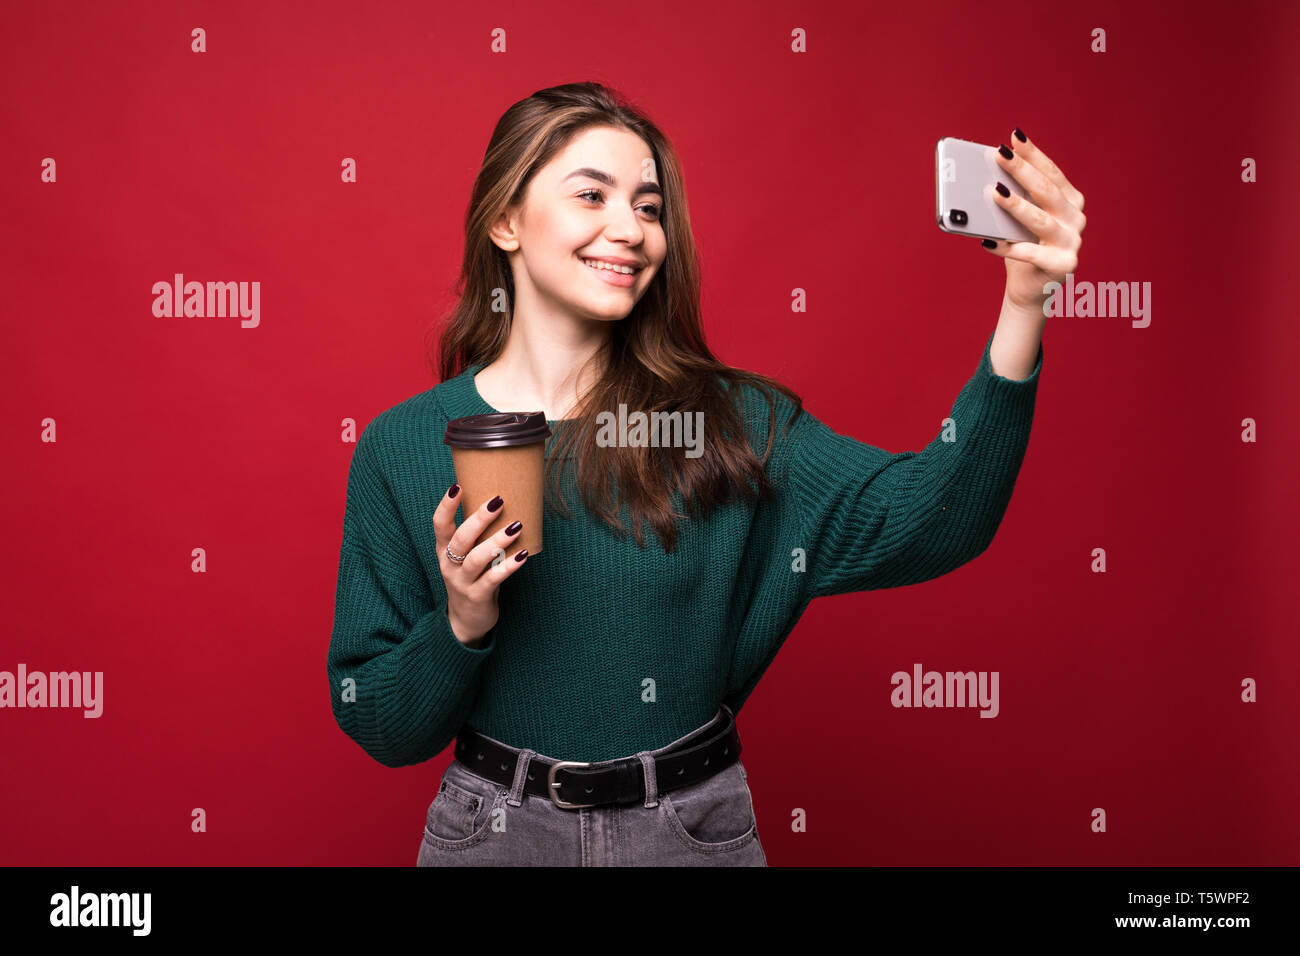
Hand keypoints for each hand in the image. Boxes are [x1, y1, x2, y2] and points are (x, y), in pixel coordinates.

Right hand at [432, 485, 527, 645]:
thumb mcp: (466, 557)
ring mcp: (461, 582)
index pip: (439, 525)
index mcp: (444, 551)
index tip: (457, 486)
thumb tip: (504, 504)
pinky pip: (493, 579)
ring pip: (477, 558)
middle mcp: (448, 565)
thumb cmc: (472, 579)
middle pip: (460, 539)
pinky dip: (509, 566)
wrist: (465, 621)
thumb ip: (477, 537)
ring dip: (497, 541)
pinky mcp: (477, 597)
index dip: (446, 506)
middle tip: (498, 501)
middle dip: (478, 519)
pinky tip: (523, 555)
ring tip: (516, 526)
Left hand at [982, 130, 1086, 315]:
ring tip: (995, 193)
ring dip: (1016, 205)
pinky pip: (1031, 254)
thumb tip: (988, 180)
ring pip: (1040, 220)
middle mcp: (1075, 218)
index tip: (1014, 137)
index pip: (1051, 173)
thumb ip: (1013, 201)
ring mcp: (1072, 242)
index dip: (1032, 154)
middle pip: (1046, 191)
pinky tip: (988, 242)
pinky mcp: (1063, 265)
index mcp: (1069, 201)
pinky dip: (1008, 248)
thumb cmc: (1023, 248)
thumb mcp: (1018, 221)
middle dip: (1021, 170)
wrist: (1031, 290)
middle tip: (999, 155)